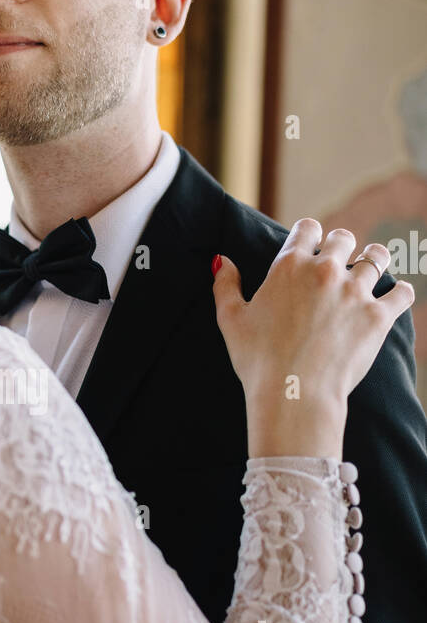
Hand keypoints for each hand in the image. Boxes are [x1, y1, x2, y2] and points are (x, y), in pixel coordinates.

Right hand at [213, 219, 414, 457]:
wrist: (293, 394)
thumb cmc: (257, 360)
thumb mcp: (231, 320)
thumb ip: (226, 285)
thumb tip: (222, 261)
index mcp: (289, 266)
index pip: (308, 228)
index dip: (309, 235)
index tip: (311, 245)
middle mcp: (325, 270)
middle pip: (343, 239)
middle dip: (341, 247)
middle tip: (340, 262)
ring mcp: (355, 292)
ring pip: (377, 257)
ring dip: (374, 260)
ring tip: (372, 267)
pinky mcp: (378, 316)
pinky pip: (401, 293)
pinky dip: (400, 293)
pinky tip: (396, 295)